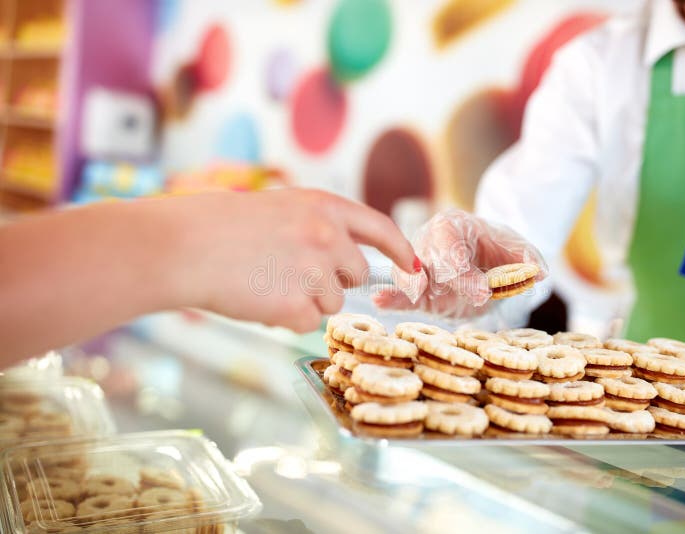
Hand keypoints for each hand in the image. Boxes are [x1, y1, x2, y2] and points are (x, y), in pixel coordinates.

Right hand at [170, 188, 414, 331]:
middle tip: (290, 273)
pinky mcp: (298, 305)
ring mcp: (315, 271)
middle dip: (332, 280)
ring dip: (304, 301)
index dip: (400, 251)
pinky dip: (286, 319)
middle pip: (355, 275)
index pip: (380, 229)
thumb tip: (344, 260)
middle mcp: (327, 236)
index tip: (412, 268)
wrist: (184, 247)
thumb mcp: (281, 209)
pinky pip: (307, 323)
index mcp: (324, 206)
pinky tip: (258, 300)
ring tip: (265, 283)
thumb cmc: (220, 228)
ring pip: (332, 302)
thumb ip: (317, 226)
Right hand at [372, 209, 546, 317]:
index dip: (464, 267)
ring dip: (414, 287)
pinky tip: (379, 301)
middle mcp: (429, 242)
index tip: (484, 290)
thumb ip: (526, 258)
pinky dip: (391, 298)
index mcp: (450, 225)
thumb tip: (537, 272)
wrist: (487, 262)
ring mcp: (418, 267)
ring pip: (410, 275)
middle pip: (430, 259)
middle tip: (477, 296)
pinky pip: (401, 294)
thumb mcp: (516, 249)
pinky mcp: (417, 292)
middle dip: (451, 279)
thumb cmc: (498, 250)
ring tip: (416, 294)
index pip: (450, 245)